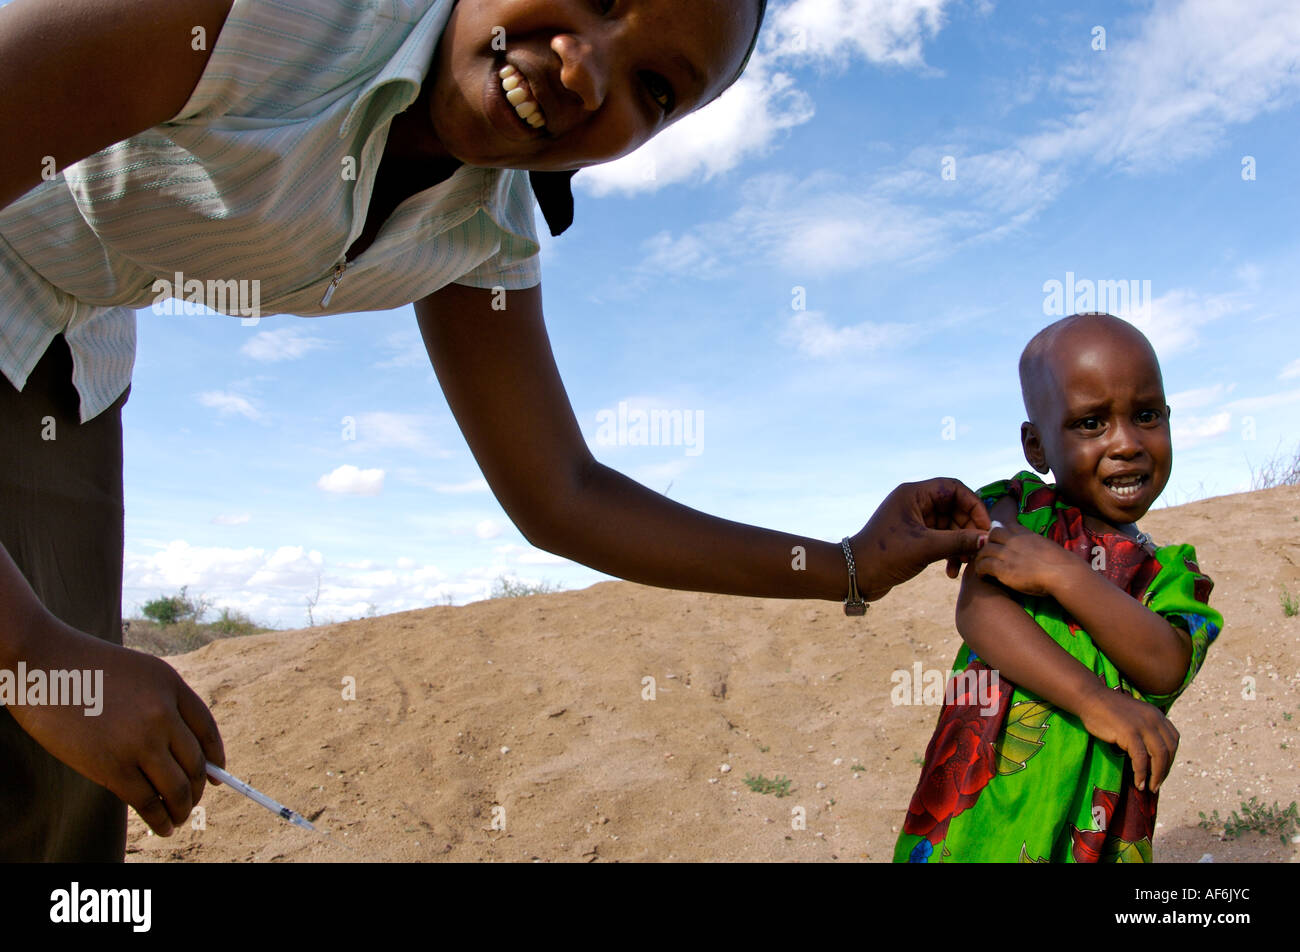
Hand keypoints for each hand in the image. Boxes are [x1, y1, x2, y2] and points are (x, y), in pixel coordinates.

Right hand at [7, 612, 224, 835]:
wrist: (42, 666)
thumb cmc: (86, 670)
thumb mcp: (138, 674)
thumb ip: (162, 704)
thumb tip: (181, 751)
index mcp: (172, 686)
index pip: (207, 730)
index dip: (216, 757)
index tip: (218, 775)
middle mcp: (163, 714)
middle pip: (195, 763)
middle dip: (198, 788)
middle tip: (192, 801)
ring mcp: (140, 741)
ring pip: (176, 788)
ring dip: (183, 808)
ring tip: (180, 818)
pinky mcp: (112, 767)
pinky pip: (147, 802)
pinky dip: (159, 819)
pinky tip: (162, 826)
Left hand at [851, 477, 991, 599]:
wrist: (855, 576)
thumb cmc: (884, 556)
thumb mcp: (925, 548)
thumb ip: (958, 541)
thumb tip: (986, 539)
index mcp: (913, 494)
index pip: (954, 488)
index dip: (973, 505)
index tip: (984, 528)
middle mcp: (914, 503)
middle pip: (955, 508)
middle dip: (968, 530)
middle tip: (977, 551)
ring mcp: (915, 520)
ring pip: (950, 526)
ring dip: (960, 545)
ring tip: (964, 565)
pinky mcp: (915, 538)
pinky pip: (941, 539)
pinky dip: (949, 553)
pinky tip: (951, 572)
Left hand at [970, 521, 1077, 597]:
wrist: (1062, 573)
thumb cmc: (1060, 564)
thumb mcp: (1046, 545)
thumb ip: (1033, 542)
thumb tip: (1032, 543)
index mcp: (1026, 534)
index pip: (1005, 525)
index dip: (997, 532)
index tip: (995, 540)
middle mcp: (1014, 541)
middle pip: (992, 534)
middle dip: (987, 542)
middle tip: (986, 553)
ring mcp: (1007, 553)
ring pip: (984, 549)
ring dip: (981, 557)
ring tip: (981, 565)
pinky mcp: (1002, 568)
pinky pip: (983, 565)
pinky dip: (980, 569)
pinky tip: (982, 575)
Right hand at [1077, 687, 1179, 791]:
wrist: (1090, 698)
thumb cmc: (1107, 709)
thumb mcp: (1134, 716)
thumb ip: (1145, 729)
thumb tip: (1150, 754)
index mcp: (1156, 714)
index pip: (1173, 739)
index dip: (1171, 757)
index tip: (1162, 770)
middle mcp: (1154, 719)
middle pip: (1169, 750)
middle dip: (1165, 770)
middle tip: (1156, 784)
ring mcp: (1142, 725)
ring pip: (1158, 756)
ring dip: (1156, 775)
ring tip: (1149, 787)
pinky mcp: (1129, 733)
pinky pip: (1141, 758)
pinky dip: (1141, 773)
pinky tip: (1138, 782)